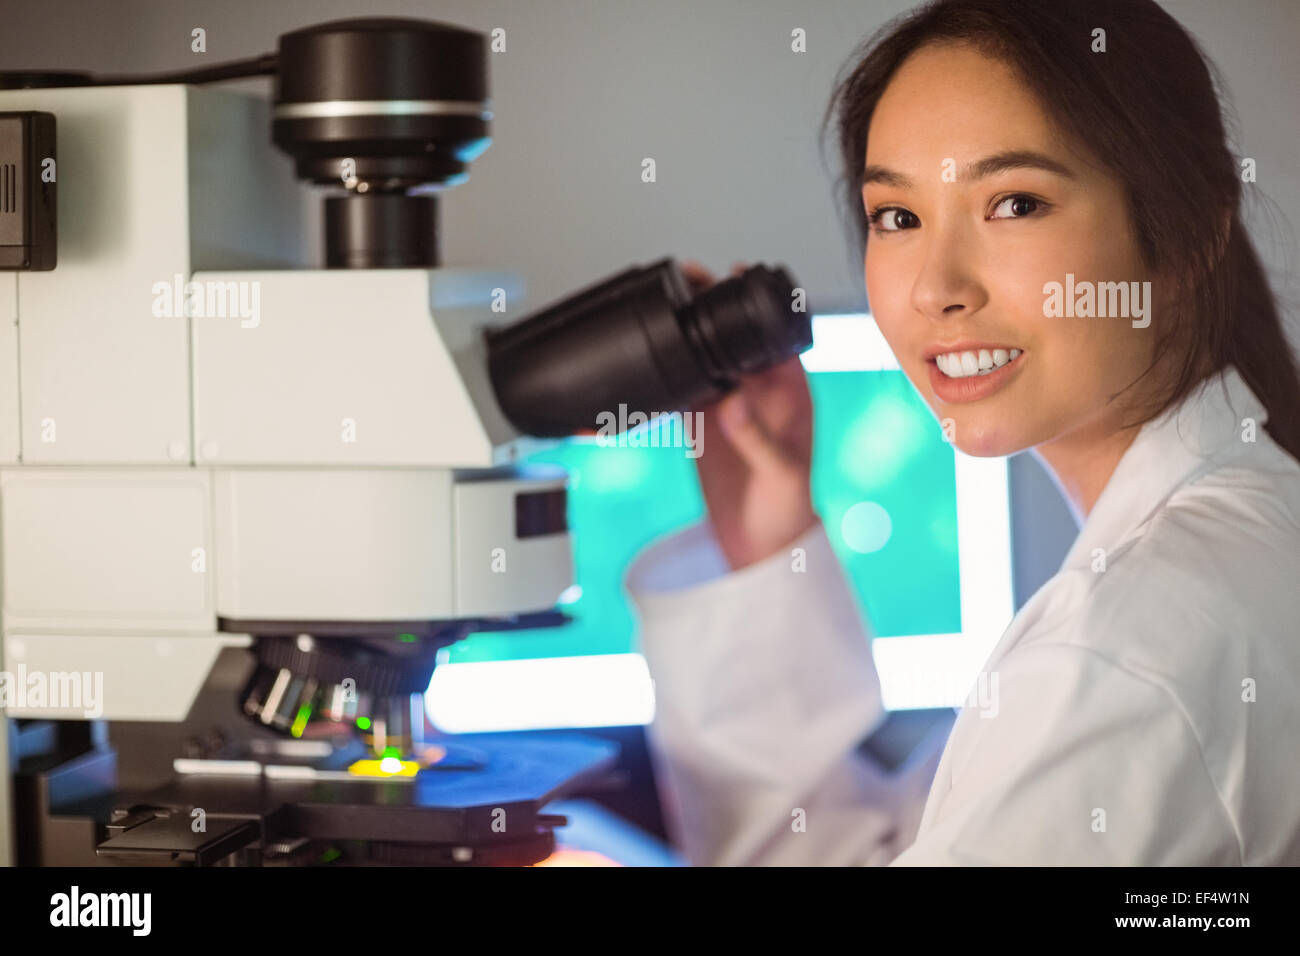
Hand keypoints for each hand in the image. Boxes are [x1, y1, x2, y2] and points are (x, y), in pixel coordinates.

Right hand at [681, 260, 817, 570]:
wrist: (761, 546)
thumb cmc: (789, 510)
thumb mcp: (781, 473)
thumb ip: (760, 438)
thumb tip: (735, 401)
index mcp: (791, 392)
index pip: (774, 334)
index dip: (755, 302)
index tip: (733, 275)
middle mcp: (759, 391)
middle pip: (732, 335)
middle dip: (708, 307)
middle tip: (683, 281)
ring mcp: (728, 405)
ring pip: (703, 356)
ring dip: (682, 333)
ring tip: (659, 306)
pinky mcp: (701, 425)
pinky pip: (679, 391)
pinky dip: (662, 375)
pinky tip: (644, 359)